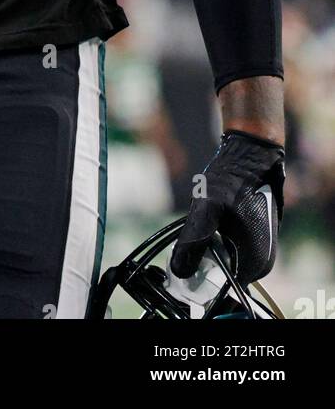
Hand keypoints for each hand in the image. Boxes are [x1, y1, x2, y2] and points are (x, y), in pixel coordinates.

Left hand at [170, 130, 284, 284]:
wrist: (251, 155)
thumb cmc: (233, 179)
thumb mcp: (208, 208)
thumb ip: (195, 240)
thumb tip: (179, 271)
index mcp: (255, 264)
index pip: (221, 286)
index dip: (199, 275)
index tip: (184, 257)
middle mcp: (261, 263)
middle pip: (222, 274)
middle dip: (203, 258)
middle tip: (191, 233)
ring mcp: (259, 250)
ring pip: (223, 259)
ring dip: (209, 246)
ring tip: (204, 220)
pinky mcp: (253, 237)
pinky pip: (229, 247)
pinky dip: (216, 238)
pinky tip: (213, 218)